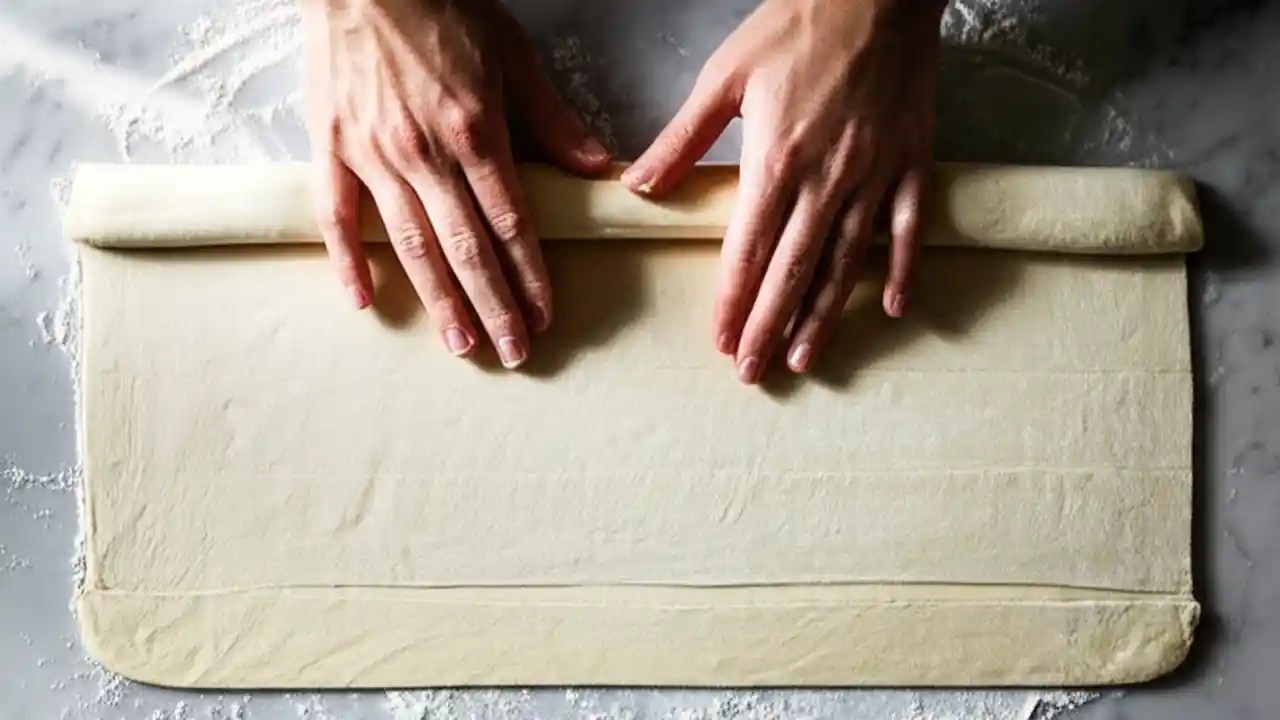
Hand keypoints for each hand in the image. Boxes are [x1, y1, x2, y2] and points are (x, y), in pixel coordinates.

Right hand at [302, 0, 611, 367]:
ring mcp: (374, 157)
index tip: (546, 317)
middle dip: (495, 307)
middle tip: (514, 354)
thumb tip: (597, 170)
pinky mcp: (331, 149)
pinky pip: (337, 217)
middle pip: (467, 249)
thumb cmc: (442, 8)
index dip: (531, 277)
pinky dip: (348, 262)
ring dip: (439, 300)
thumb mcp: (514, 56)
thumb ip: (553, 120)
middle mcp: (426, 156)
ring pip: (411, 245)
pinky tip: (363, 302)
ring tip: (460, 344)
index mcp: (476, 134)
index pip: (512, 225)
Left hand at [623, 0, 943, 382]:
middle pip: (794, 270)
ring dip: (825, 315)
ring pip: (846, 262)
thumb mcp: (725, 74)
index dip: (732, 300)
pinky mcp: (911, 162)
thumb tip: (639, 186)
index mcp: (776, 159)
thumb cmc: (798, 24)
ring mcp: (874, 174)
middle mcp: (827, 179)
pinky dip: (901, 269)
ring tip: (805, 358)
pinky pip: (908, 228)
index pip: (748, 249)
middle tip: (753, 372)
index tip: (719, 340)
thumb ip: (683, 139)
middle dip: (769, 326)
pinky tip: (893, 309)